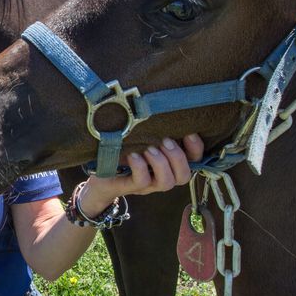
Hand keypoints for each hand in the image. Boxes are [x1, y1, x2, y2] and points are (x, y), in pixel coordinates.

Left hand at [79, 134, 203, 216]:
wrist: (99, 176)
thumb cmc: (124, 151)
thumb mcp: (143, 138)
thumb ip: (157, 130)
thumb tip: (164, 108)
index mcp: (169, 164)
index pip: (194, 161)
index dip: (196, 149)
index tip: (190, 132)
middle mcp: (161, 177)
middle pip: (184, 176)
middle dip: (178, 157)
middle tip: (164, 141)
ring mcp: (147, 185)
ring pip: (167, 183)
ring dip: (161, 163)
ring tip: (148, 149)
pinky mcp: (129, 186)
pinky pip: (142, 181)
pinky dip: (140, 167)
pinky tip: (133, 155)